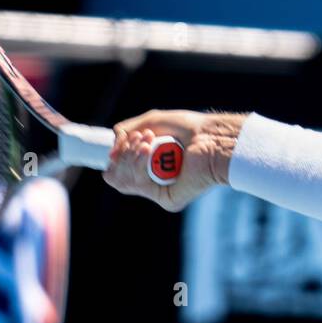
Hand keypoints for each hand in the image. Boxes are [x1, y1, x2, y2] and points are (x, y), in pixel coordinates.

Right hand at [103, 110, 246, 211]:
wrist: (211, 136)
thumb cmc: (188, 128)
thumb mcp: (150, 122)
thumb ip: (125, 134)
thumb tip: (110, 156)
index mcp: (148, 168)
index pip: (117, 172)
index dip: (117, 158)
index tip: (130, 140)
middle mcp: (153, 183)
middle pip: (116, 177)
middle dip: (125, 154)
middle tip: (145, 138)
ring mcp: (159, 193)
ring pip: (124, 181)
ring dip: (132, 156)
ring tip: (149, 141)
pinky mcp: (168, 200)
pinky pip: (140, 185)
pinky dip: (140, 164)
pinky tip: (151, 151)